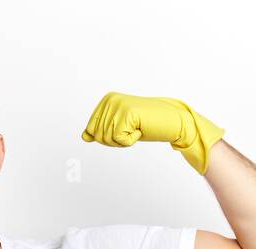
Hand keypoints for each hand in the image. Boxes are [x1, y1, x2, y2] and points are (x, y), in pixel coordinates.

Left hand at [81, 92, 222, 173]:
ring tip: (137, 128)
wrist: (171, 120)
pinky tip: (140, 129)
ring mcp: (118, 105)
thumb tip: (84, 136)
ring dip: (123, 140)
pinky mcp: (126, 113)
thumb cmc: (145, 124)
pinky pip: (118, 140)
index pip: (91, 130)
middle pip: (97, 136)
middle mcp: (110, 100)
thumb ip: (100, 129)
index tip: (124, 128)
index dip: (107, 137)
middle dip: (114, 140)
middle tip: (132, 129)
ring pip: (106, 139)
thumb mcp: (119, 127)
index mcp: (106, 100)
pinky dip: (130, 141)